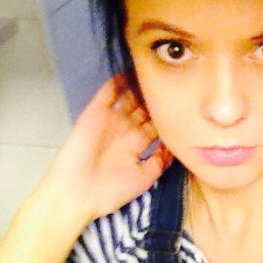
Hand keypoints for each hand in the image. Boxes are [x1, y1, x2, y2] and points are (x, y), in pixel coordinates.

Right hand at [35, 73, 173, 223]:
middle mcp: (126, 130)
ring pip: (130, 98)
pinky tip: (130, 69)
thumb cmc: (110, 191)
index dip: (169, 115)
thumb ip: (161, 160)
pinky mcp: (96, 113)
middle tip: (175, 82)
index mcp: (137, 146)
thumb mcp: (145, 178)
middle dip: (158, 98)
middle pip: (145, 108)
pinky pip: (109, 93)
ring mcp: (111, 120)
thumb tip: (176, 144)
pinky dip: (118, 81)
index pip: (156, 124)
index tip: (185, 103)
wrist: (78, 193)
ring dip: (141, 86)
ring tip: (156, 72)